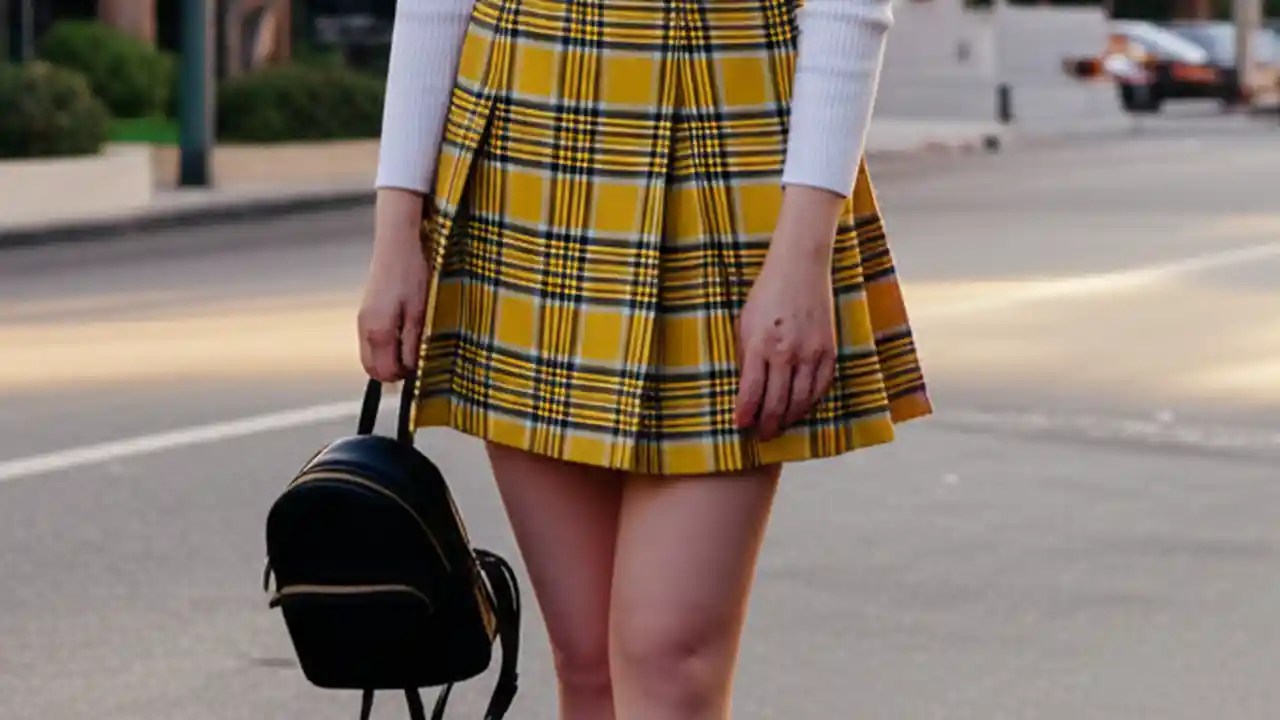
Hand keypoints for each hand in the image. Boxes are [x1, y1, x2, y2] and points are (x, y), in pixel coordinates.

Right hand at [358, 189, 429, 381]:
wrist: (397, 244)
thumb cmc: (411, 274)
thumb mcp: (420, 312)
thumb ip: (413, 343)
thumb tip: (412, 368)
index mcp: (378, 331)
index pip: (384, 373)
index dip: (403, 376)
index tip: (420, 368)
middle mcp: (364, 328)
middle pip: (372, 369)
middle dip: (393, 371)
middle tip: (416, 359)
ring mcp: (362, 320)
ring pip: (371, 355)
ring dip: (389, 358)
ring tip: (411, 343)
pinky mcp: (366, 312)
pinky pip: (371, 342)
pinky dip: (385, 346)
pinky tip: (402, 332)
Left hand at [733, 185, 843, 440]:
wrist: (800, 269)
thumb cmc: (766, 295)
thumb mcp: (744, 324)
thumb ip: (745, 356)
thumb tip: (744, 389)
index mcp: (760, 345)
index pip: (752, 392)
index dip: (746, 415)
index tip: (741, 426)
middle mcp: (786, 353)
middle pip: (777, 403)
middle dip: (767, 425)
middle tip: (761, 436)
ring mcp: (810, 353)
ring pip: (800, 400)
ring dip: (788, 418)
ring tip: (779, 427)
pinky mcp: (828, 350)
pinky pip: (820, 387)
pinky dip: (809, 402)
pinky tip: (800, 409)